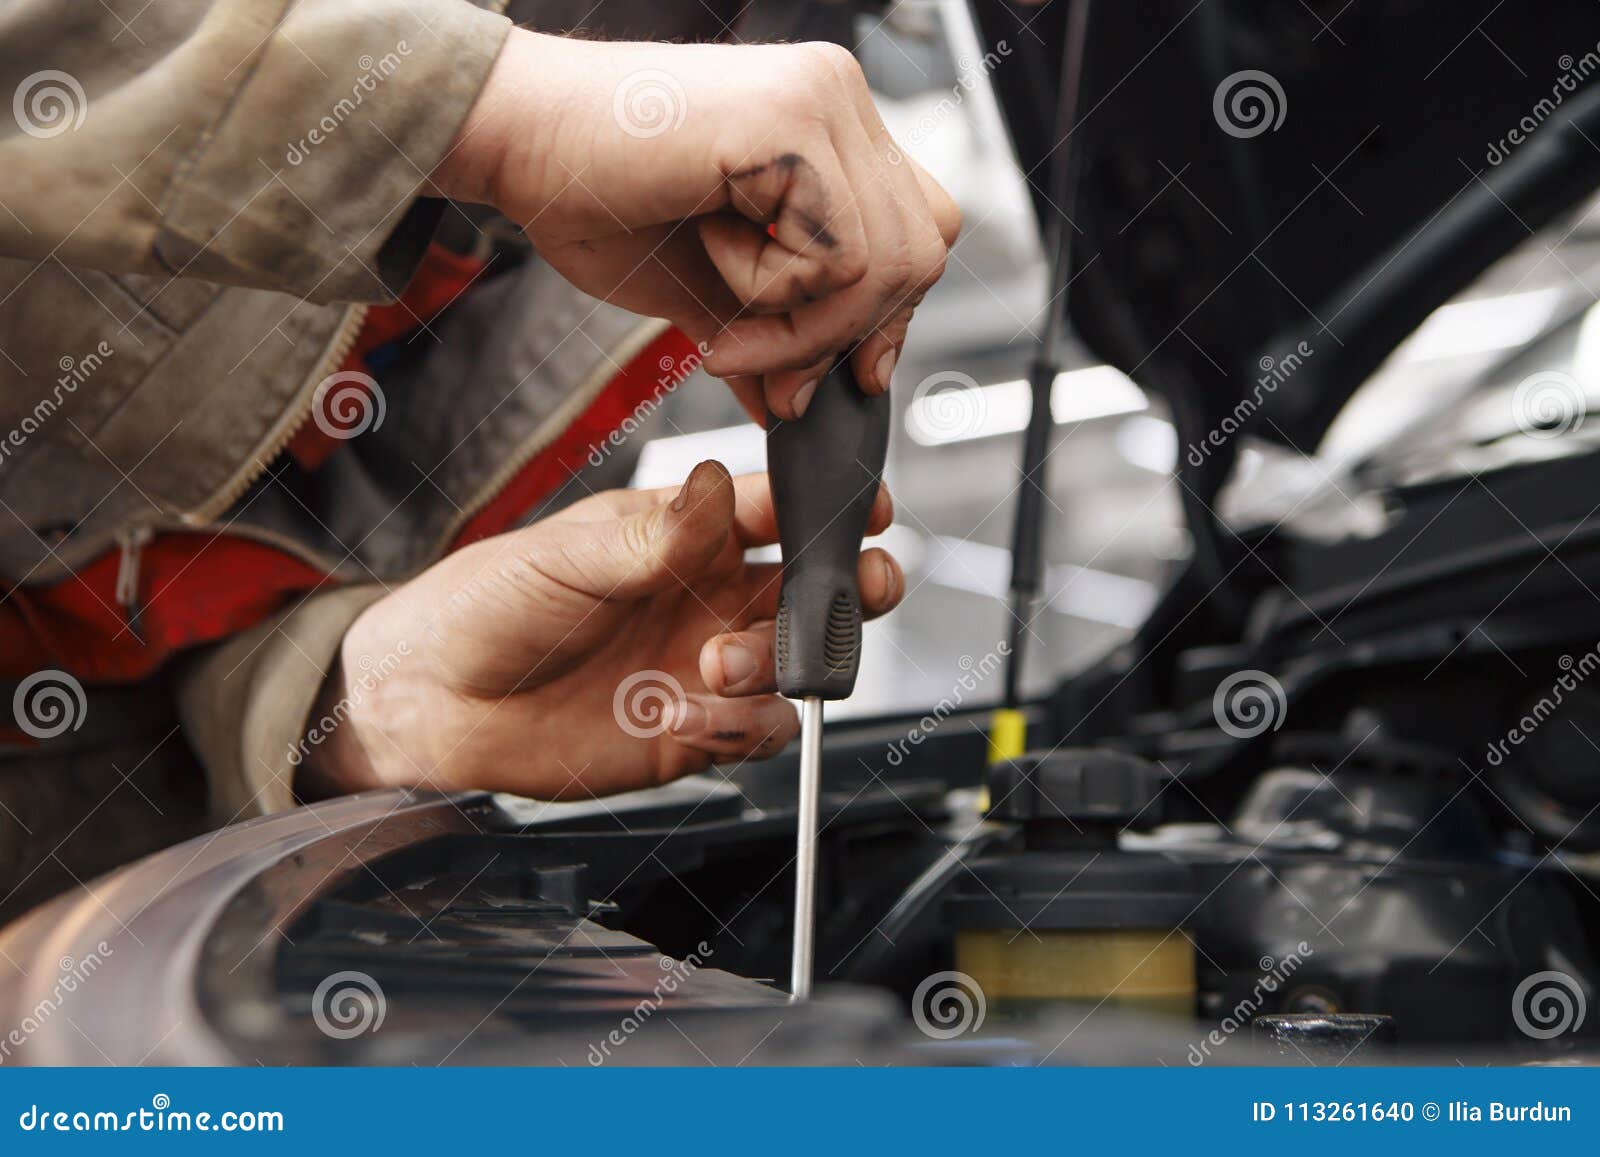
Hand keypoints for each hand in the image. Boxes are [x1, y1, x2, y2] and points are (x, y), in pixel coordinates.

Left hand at [297, 462, 901, 800]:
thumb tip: (714, 489)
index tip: (863, 508)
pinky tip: (683, 715)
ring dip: (775, 663)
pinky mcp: (695, 731)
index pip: (776, 509)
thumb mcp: (562, 557)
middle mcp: (707, 597)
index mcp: (684, 535)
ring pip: (795, 662)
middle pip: (815, 588)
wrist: (434, 706)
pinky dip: (740, 727)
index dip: (827, 505)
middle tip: (853, 587)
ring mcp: (705, 665)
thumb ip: (649, 537)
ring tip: (713, 665)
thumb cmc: (484, 608)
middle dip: (850, 586)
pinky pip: (757, 731)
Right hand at [434, 30, 960, 419]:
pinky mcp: (791, 119)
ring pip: (887, 262)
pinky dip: (774, 292)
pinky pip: (835, 252)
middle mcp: (837, 97)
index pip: (917, 233)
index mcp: (829, 123)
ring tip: (725, 324)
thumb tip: (795, 405)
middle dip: (848, 336)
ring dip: (804, 326)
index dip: (885, 315)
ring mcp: (821, 99)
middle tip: (766, 368)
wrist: (512, 139)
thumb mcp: (702, 290)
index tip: (831, 373)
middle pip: (922, 250)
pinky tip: (710, 256)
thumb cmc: (590, 194)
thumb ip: (766, 338)